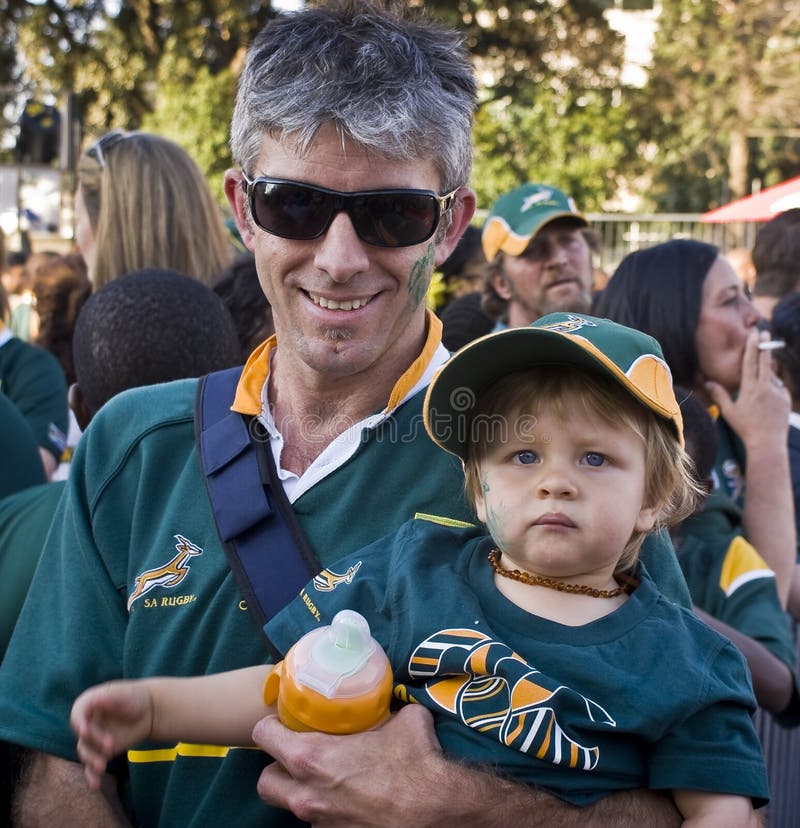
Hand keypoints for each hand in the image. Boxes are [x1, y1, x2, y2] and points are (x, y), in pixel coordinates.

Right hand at [70, 680, 153, 789]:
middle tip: (110, 746)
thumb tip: (95, 699)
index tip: (85, 732)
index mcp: (88, 705)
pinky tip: (95, 785)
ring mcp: (92, 739)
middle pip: (83, 736)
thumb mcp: (123, 693)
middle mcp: (86, 723)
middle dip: (94, 743)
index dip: (79, 724)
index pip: (77, 716)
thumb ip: (108, 697)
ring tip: (102, 767)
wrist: (149, 710)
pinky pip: (92, 767)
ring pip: (85, 753)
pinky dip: (92, 776)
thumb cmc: (134, 697)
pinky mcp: (100, 753)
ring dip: (92, 760)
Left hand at [252, 704, 442, 826]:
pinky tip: (351, 799)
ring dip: (303, 792)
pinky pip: (320, 823)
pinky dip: (329, 811)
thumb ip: (384, 709)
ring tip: (327, 779)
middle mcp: (307, 794)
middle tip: (298, 755)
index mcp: (311, 758)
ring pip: (293, 806)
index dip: (273, 725)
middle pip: (266, 782)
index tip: (287, 721)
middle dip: (276, 768)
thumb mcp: (401, 720)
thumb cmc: (416, 763)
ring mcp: (320, 823)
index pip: (263, 736)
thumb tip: (389, 700)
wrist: (437, 810)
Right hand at [705, 329, 790, 446]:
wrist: (768, 442)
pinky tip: (767, 401)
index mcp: (750, 389)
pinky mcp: (786, 398)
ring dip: (766, 374)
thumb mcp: (729, 412)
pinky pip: (778, 387)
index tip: (754, 335)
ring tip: (758, 391)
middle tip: (764, 332)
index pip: (751, 363)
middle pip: (765, 361)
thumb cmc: (745, 428)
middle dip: (764, 345)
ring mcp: (778, 392)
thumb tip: (707, 383)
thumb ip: (719, 395)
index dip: (752, 347)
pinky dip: (772, 388)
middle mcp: (765, 387)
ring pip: (771, 376)